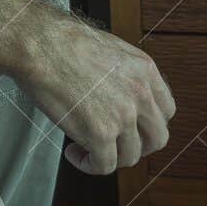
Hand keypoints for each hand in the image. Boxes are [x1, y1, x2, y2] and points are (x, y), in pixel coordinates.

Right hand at [19, 10, 175, 174]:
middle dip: (136, 146)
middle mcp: (141, 94)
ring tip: (87, 148)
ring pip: (130, 156)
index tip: (130, 126)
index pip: (166, 111)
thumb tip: (118, 94)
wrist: (40, 44)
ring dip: (110, 157)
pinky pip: (104, 165)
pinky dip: (89, 165)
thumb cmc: (62, 41)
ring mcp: (123, 115)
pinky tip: (73, 152)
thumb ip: (124, 73)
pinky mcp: (100, 133)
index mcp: (146, 70)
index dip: (148, 123)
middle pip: (157, 138)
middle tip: (114, 143)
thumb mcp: (109, 48)